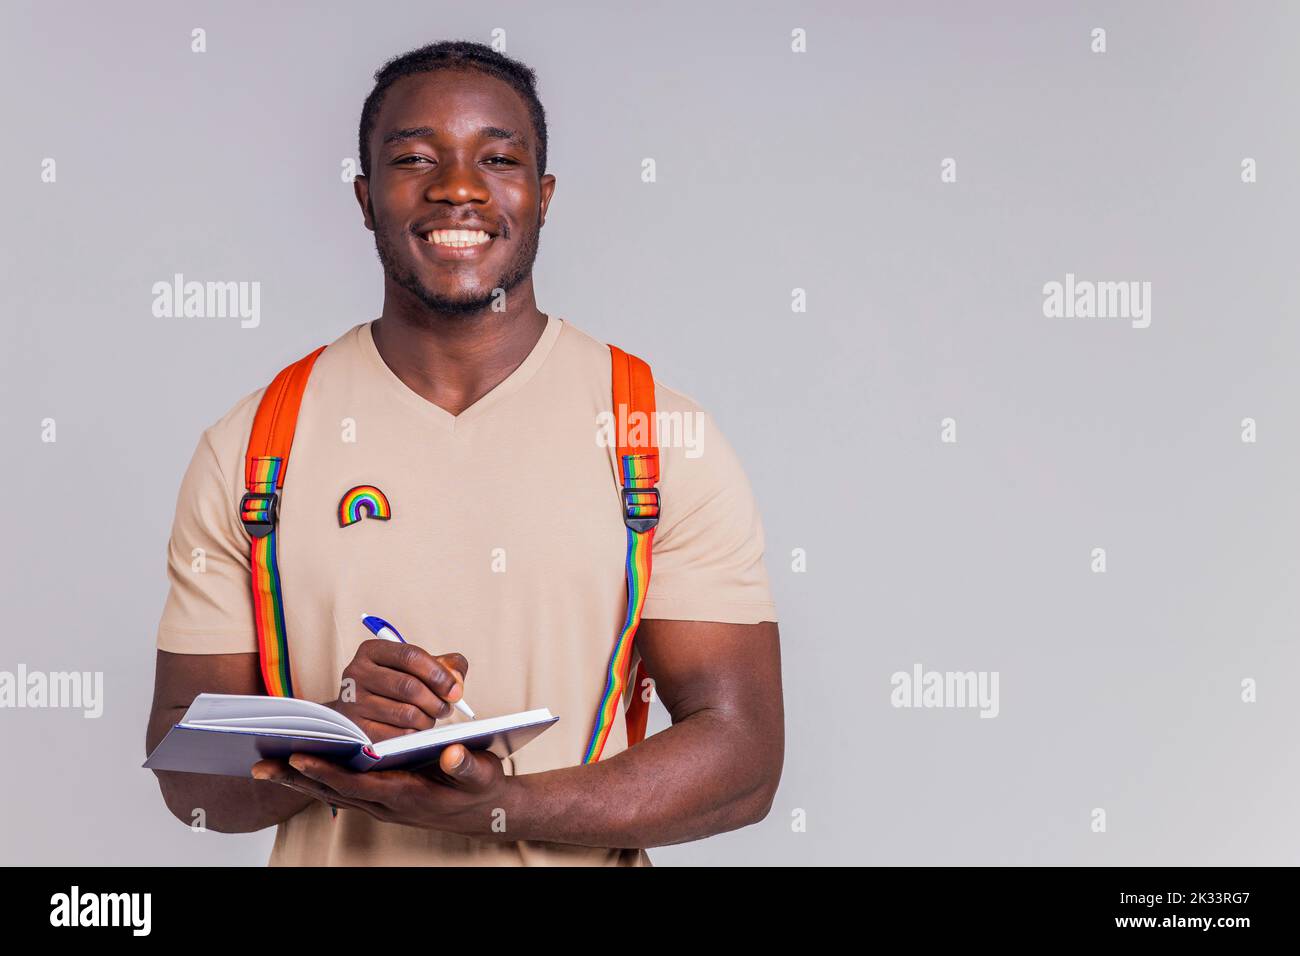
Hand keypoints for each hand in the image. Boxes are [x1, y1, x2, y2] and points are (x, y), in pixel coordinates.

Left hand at [251, 744, 513, 837]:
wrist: (485, 811)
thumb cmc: (481, 788)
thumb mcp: (482, 773)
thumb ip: (466, 765)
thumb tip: (451, 753)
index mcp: (406, 794)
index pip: (357, 784)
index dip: (327, 771)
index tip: (299, 757)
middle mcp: (387, 804)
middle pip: (333, 792)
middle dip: (296, 779)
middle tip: (259, 767)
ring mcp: (381, 804)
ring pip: (332, 793)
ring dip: (299, 781)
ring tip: (265, 767)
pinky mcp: (379, 799)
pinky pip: (341, 791)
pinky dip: (316, 781)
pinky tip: (297, 769)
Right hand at [326, 640, 468, 743]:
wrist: (358, 713)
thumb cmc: (394, 685)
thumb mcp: (416, 667)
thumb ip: (445, 665)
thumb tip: (456, 683)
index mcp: (372, 651)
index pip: (410, 655)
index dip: (438, 673)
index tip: (455, 690)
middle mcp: (357, 673)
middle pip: (409, 687)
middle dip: (437, 701)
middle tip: (447, 708)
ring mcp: (353, 702)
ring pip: (406, 713)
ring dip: (428, 719)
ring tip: (431, 718)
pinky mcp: (357, 729)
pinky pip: (397, 735)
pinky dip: (414, 734)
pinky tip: (415, 729)